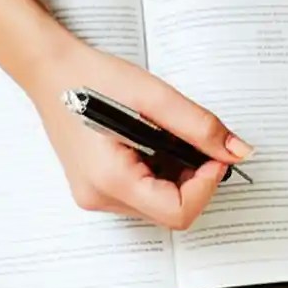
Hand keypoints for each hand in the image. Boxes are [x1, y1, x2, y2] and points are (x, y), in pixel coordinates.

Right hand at [22, 36, 253, 229]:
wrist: (52, 75)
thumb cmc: (91, 81)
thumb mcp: (154, 97)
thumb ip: (199, 127)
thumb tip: (235, 152)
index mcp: (110, 179)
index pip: (177, 212)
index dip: (206, 186)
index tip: (213, 155)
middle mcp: (99, 196)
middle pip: (168, 212)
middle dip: (193, 180)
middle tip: (189, 141)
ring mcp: (95, 195)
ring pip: (157, 205)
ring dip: (175, 176)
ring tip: (162, 137)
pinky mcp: (96, 189)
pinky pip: (141, 196)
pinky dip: (158, 174)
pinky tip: (148, 144)